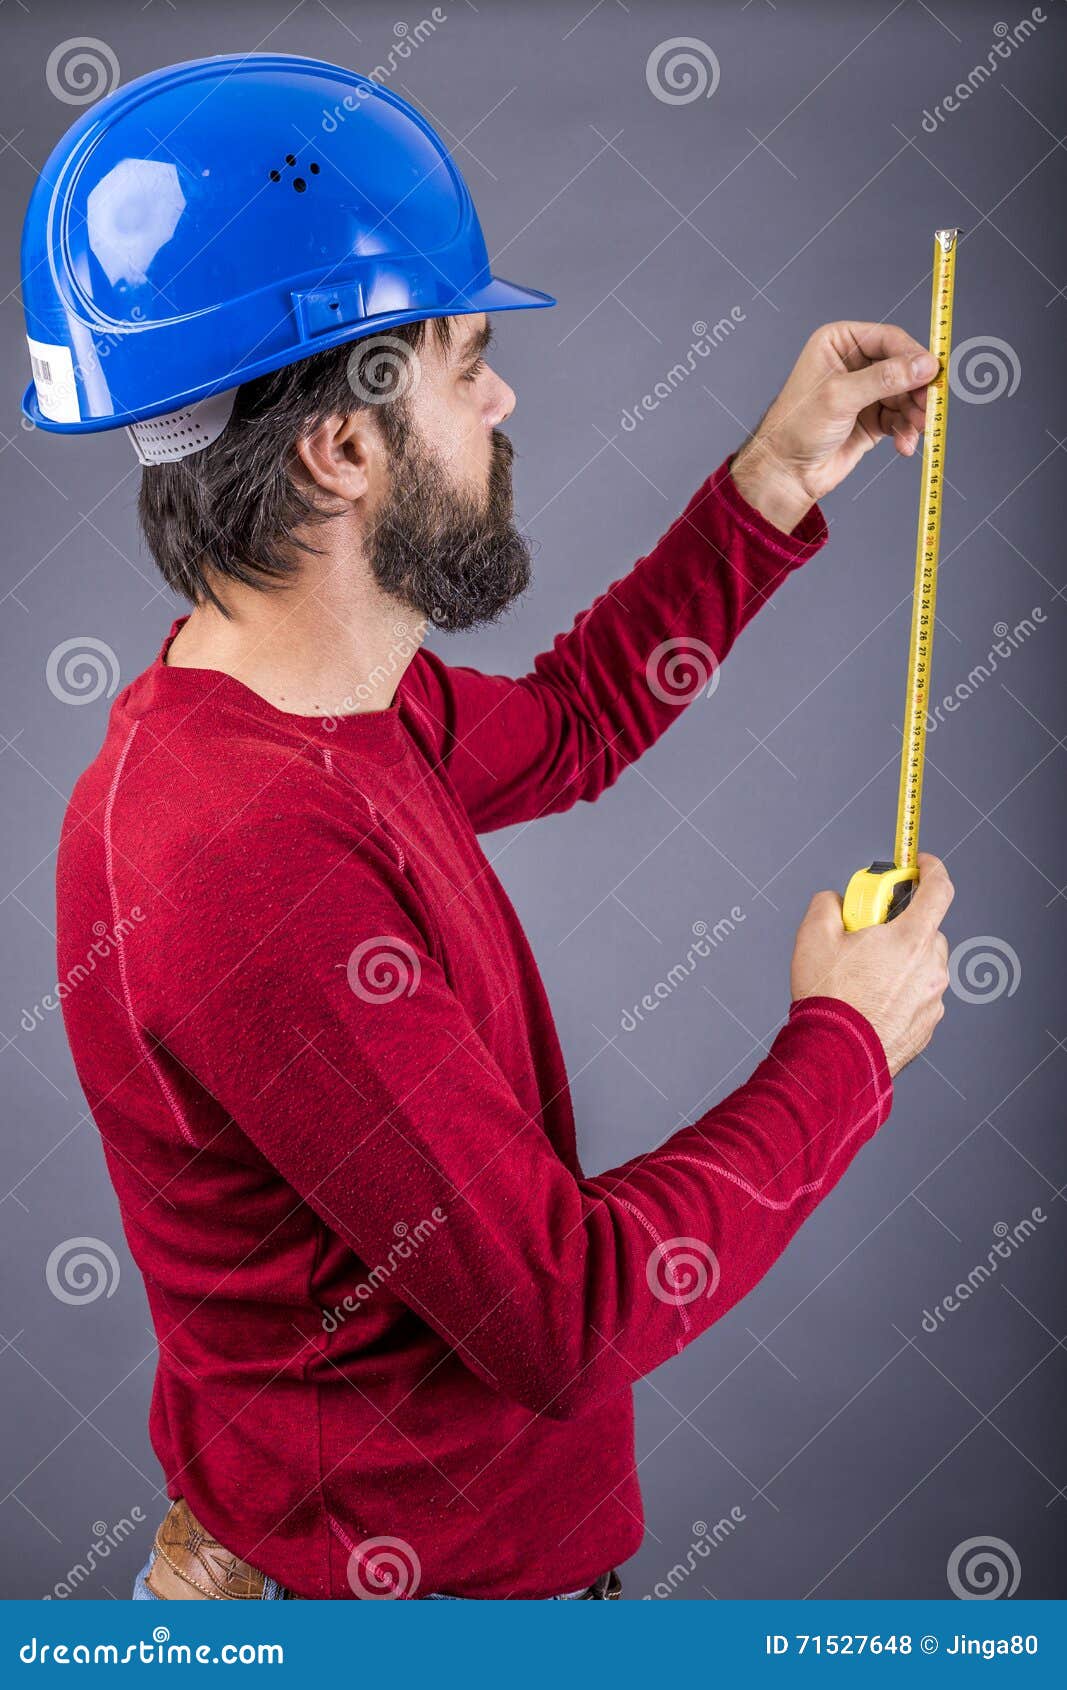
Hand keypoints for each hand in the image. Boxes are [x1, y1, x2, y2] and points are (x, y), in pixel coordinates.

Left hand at [730, 322, 940, 532]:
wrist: (786, 473)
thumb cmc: (797, 428)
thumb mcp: (840, 397)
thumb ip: (884, 379)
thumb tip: (925, 365)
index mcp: (839, 342)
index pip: (889, 339)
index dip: (914, 355)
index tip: (933, 374)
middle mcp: (854, 362)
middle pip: (903, 366)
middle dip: (918, 389)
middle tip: (930, 408)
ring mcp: (864, 391)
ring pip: (906, 394)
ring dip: (915, 413)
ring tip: (916, 430)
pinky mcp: (872, 418)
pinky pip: (900, 418)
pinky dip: (907, 430)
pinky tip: (904, 446)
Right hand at [790, 853, 953, 1076]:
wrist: (836, 1057)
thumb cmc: (829, 999)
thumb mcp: (812, 935)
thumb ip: (828, 904)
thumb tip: (835, 901)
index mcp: (911, 939)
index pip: (938, 889)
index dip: (930, 869)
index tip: (919, 865)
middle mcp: (932, 967)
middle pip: (925, 931)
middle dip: (900, 927)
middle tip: (867, 935)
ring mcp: (933, 1000)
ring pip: (922, 966)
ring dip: (900, 963)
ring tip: (863, 978)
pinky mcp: (927, 1028)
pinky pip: (918, 997)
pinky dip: (900, 993)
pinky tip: (869, 1003)